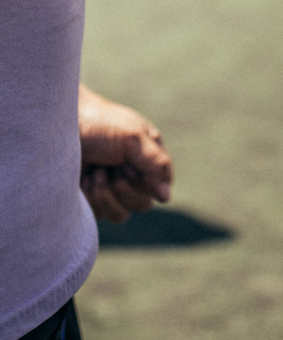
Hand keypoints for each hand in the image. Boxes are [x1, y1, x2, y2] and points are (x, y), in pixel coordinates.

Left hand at [78, 84, 172, 222]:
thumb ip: (155, 165)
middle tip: (111, 167)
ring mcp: (111, 189)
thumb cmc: (99, 124)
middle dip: (125, 188)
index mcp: (148, 157)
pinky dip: (92, 198)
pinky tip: (83, 179)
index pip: (161, 185)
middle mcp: (133, 175)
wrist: (60, 126)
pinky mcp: (91, 200)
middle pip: (143, 204)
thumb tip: (166, 197)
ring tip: (95, 172)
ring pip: (122, 214)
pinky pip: (100, 215)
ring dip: (106, 194)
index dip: (146, 180)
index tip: (129, 164)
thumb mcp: (133, 138)